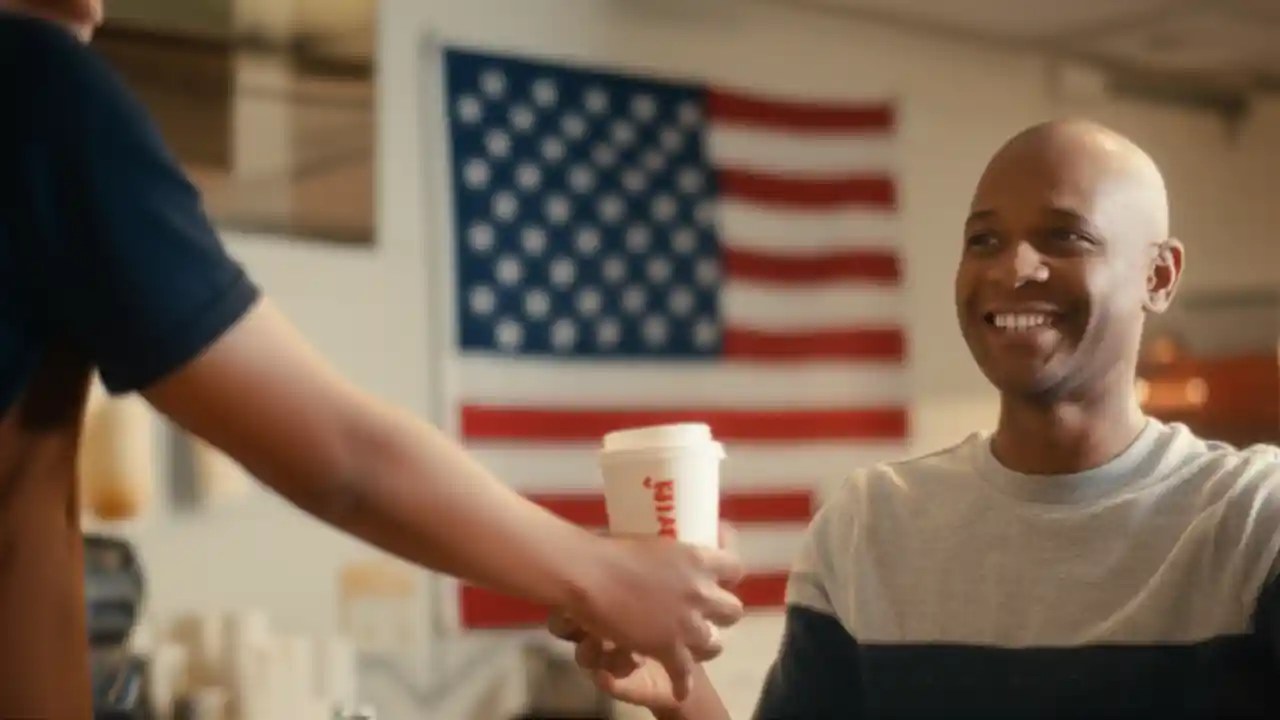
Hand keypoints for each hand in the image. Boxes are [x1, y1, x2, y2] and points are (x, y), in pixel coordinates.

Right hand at [562, 533, 742, 700]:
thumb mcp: (655, 544)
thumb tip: (672, 557)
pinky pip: (684, 672)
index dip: (729, 576)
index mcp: (698, 559)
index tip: (721, 579)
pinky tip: (681, 688)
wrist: (590, 575)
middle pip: (733, 611)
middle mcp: (701, 591)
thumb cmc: (612, 550)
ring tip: (693, 647)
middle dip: (721, 614)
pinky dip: (682, 682)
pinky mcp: (669, 648)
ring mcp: (687, 623)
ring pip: (715, 644)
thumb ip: (672, 556)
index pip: (735, 568)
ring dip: (705, 645)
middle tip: (704, 615)